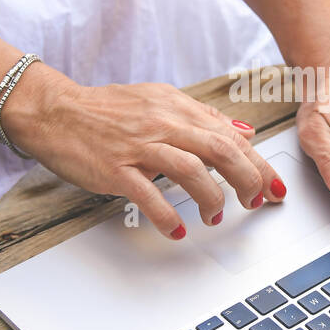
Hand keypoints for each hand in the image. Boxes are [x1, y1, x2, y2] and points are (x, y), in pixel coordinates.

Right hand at [2, 65, 285, 238]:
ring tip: (214, 217)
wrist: (55, 111)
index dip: (258, 162)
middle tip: (254, 202)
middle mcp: (163, 124)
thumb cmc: (106, 110)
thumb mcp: (160, 101)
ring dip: (211, 198)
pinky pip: (148, 194)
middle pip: (221, 150)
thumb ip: (203, 117)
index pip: (230, 135)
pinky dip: (167, 215)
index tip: (274, 185)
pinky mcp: (116, 169)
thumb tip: (243, 131)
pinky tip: (176, 229)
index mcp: (177, 108)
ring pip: (191, 170)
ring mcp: (139, 147)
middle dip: (247, 179)